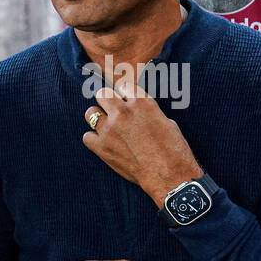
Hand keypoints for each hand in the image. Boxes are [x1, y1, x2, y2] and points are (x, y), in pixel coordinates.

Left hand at [82, 83, 201, 206]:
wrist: (169, 174)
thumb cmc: (173, 148)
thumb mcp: (165, 120)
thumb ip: (147, 111)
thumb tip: (137, 110)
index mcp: (142, 102)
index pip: (123, 85)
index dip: (124, 94)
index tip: (125, 100)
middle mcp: (123, 112)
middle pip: (102, 94)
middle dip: (107, 101)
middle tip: (113, 111)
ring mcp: (109, 129)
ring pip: (90, 113)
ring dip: (98, 118)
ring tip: (107, 127)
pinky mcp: (101, 147)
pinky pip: (87, 137)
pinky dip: (94, 140)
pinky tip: (104, 144)